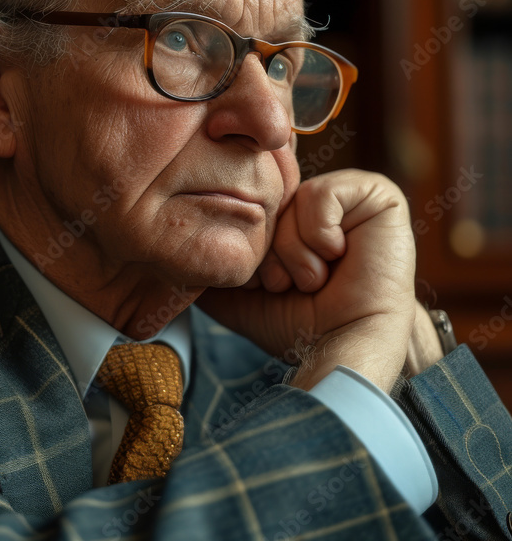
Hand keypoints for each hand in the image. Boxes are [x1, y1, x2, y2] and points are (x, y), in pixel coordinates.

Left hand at [197, 169, 417, 392]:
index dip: (252, 249)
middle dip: (272, 252)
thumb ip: (207, 265)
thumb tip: (164, 251)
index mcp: (287, 218)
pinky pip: (321, 194)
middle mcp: (314, 202)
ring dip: (296, 251)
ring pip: (292, 199)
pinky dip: (321, 235)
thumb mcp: (235, 293)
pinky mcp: (375, 194)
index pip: (249, 206)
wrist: (343, 346)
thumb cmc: (297, 323)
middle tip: (290, 284)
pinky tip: (337, 258)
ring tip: (316, 278)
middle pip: (268, 200)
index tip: (268, 285)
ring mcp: (346, 195)